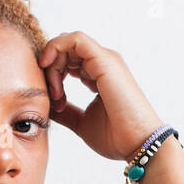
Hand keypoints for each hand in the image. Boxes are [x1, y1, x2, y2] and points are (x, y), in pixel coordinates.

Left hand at [38, 30, 162, 161]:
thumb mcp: (81, 121)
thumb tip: (46, 106)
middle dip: (50, 69)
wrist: (137, 144)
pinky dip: (56, 47)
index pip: (69, 60)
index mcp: (98, 74)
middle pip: (66, 50)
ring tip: (56, 92)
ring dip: (53, 63)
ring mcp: (105, 60)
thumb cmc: (116, 136)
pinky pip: (75, 39)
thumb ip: (65, 111)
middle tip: (53, 97)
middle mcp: (102, 63)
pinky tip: (49, 65)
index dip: (53, 74)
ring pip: (68, 43)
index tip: (53, 101)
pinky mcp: (105, 60)